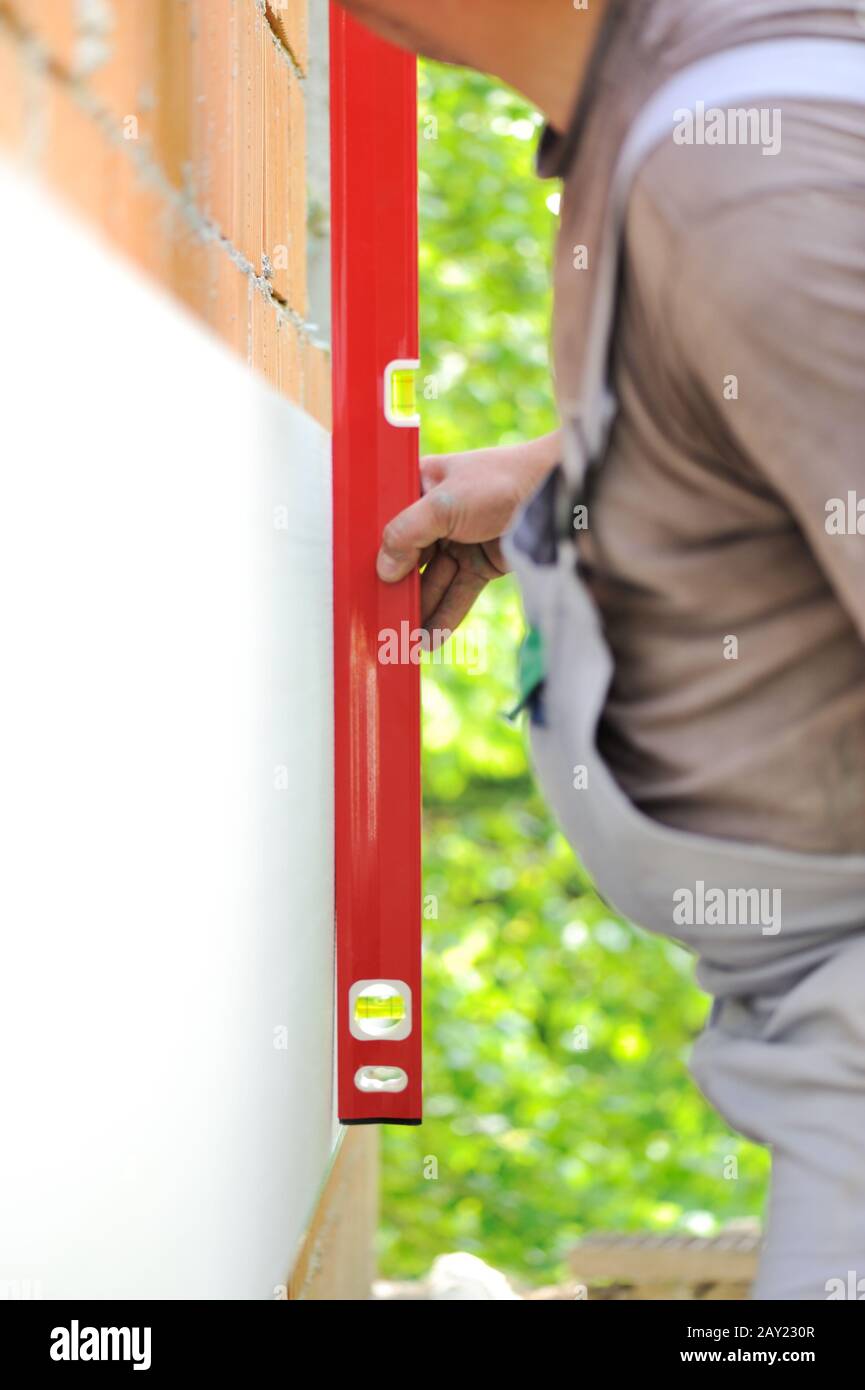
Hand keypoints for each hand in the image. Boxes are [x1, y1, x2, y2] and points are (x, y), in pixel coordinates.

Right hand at [376, 432, 560, 642]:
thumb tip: (382, 569)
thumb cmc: (498, 482)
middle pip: (410, 558)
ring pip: (433, 581)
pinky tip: (430, 638)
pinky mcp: (482, 564)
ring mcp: (460, 541)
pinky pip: (458, 594)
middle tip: (382, 619)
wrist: (554, 494)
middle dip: (399, 588)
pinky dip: (445, 615)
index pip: (391, 524)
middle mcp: (438, 515)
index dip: (378, 553)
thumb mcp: (443, 503)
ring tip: (403, 639)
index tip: (363, 582)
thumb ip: (406, 533)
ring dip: (420, 608)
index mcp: (422, 487)